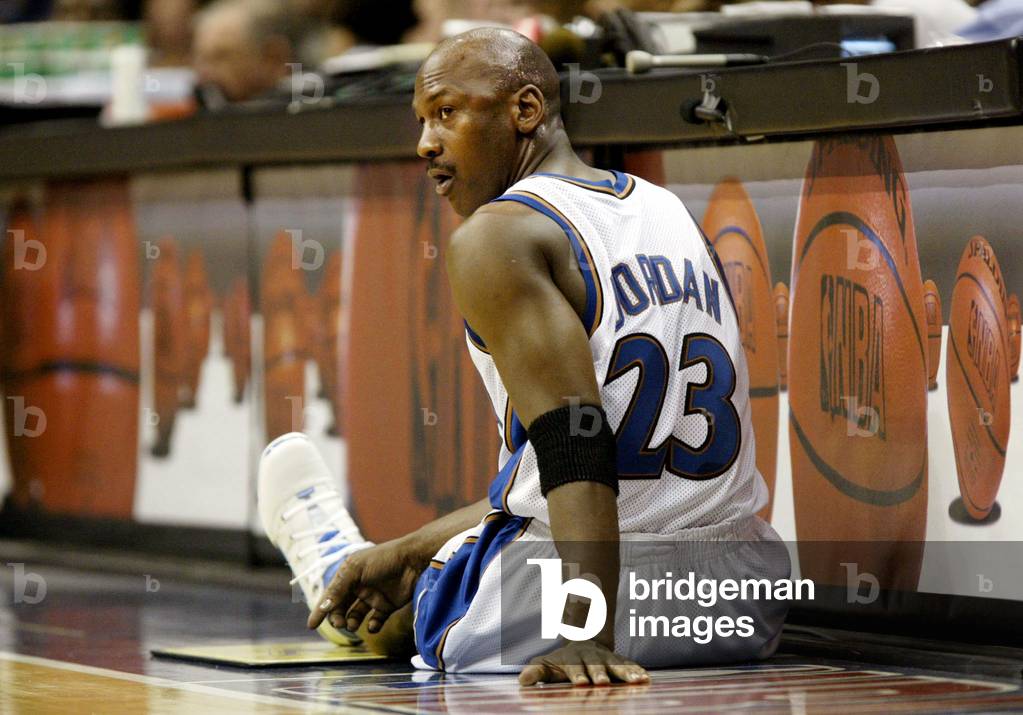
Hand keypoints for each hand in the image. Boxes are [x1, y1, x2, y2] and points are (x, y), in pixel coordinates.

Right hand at [306, 537, 423, 633]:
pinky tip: (372, 625)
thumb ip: (339, 587)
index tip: (311, 625)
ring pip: (355, 616)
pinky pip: (375, 621)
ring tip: (352, 624)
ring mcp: (373, 596)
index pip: (331, 594)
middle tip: (339, 623)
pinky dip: (372, 627)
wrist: (413, 561)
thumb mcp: (356, 569)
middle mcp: (359, 586)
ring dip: (351, 622)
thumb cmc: (383, 559)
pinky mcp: (387, 606)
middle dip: (336, 617)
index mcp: (349, 575)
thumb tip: (324, 606)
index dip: (320, 609)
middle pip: (341, 607)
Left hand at [518, 640, 649, 686]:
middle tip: (601, 683)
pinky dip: (638, 671)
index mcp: (573, 659)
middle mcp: (592, 658)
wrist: (584, 644)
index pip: (574, 668)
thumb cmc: (563, 662)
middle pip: (596, 666)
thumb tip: (522, 680)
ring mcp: (607, 659)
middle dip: (599, 674)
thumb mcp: (547, 665)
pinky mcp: (620, 662)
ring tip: (635, 681)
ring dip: (625, 673)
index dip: (577, 674)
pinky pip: (630, 666)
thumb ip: (537, 672)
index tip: (580, 683)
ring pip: (616, 665)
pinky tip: (646, 679)